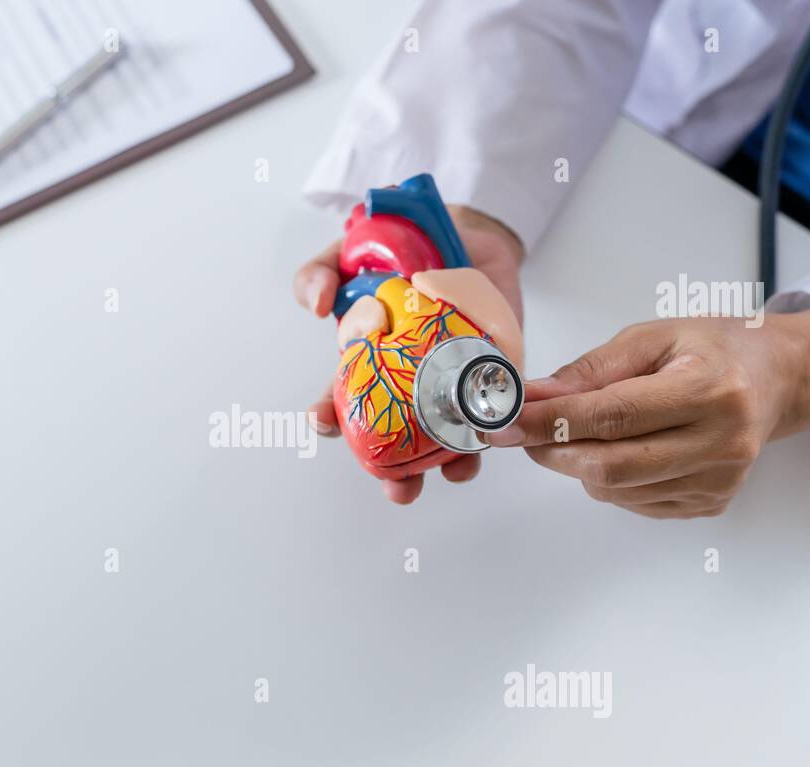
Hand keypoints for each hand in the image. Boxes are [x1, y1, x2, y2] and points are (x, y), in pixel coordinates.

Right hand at [295, 205, 524, 503]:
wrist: (469, 236)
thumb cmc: (405, 251)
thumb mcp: (352, 254)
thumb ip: (321, 273)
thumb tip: (316, 305)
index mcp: (369, 365)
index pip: (343, 401)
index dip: (330, 418)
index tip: (324, 422)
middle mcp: (408, 386)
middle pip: (394, 441)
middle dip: (392, 473)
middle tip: (395, 486)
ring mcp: (451, 385)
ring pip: (446, 440)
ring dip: (446, 466)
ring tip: (450, 475)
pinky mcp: (494, 377)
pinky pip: (493, 413)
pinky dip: (493, 431)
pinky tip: (490, 440)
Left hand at [487, 307, 809, 517]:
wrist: (778, 378)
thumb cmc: (714, 350)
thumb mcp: (652, 337)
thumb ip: (590, 371)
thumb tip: (534, 398)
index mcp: (711, 389)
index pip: (613, 416)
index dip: (551, 422)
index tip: (506, 421)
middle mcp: (722, 441)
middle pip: (611, 466)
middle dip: (552, 451)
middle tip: (524, 432)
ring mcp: (720, 479)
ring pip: (616, 490)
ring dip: (580, 464)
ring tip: (588, 430)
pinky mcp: (711, 503)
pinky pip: (635, 502)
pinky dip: (611, 480)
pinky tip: (625, 449)